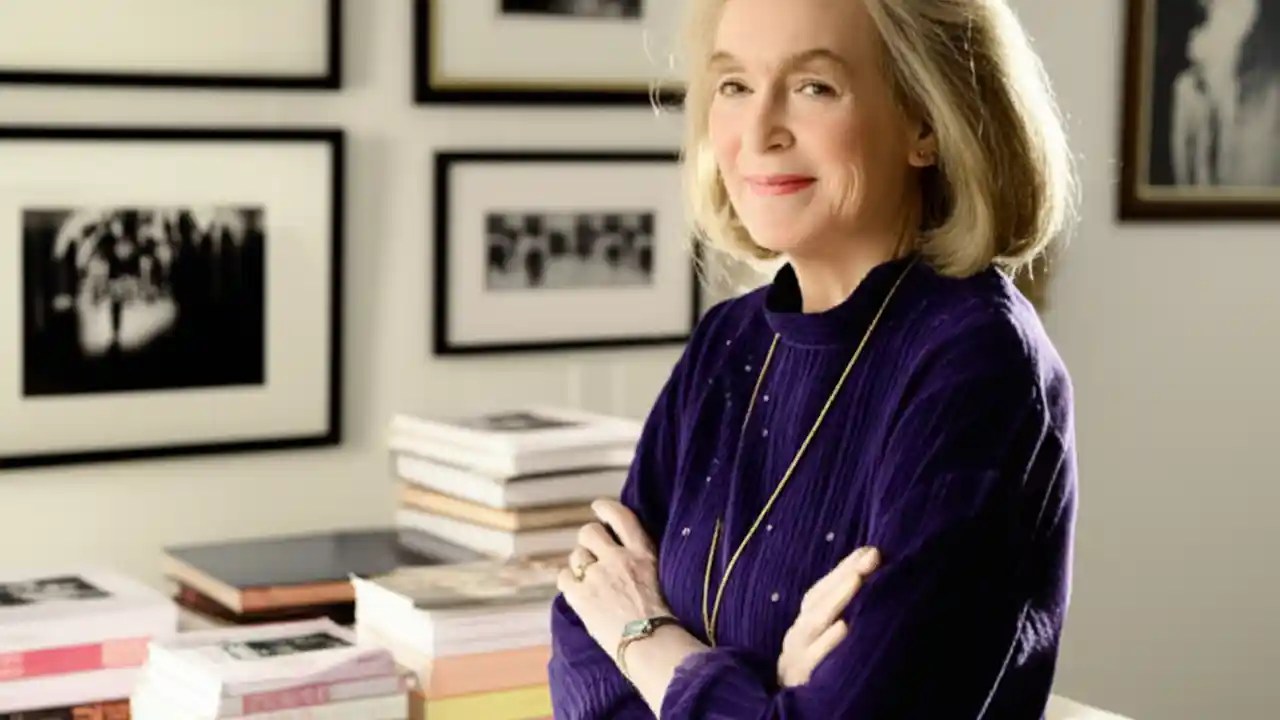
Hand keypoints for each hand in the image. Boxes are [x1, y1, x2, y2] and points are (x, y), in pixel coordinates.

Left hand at [557, 499, 671, 657]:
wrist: (651, 645)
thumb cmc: (663, 620)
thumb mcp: (660, 578)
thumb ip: (639, 561)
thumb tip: (619, 551)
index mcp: (643, 553)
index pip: (620, 516)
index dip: (605, 508)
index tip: (597, 507)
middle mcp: (618, 558)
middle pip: (589, 532)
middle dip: (588, 542)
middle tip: (593, 556)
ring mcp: (598, 576)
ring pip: (576, 556)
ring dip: (580, 566)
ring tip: (591, 584)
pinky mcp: (581, 596)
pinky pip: (563, 577)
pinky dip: (568, 583)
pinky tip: (578, 593)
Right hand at [777, 546, 880, 687]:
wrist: (794, 708)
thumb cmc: (817, 670)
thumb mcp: (823, 639)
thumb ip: (840, 613)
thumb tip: (869, 576)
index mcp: (804, 623)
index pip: (822, 589)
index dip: (844, 568)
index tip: (870, 550)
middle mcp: (798, 635)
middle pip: (818, 601)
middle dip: (845, 576)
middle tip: (872, 557)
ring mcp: (796, 656)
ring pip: (813, 624)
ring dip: (837, 599)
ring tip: (858, 579)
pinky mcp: (800, 678)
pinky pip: (813, 659)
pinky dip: (827, 643)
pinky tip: (843, 627)